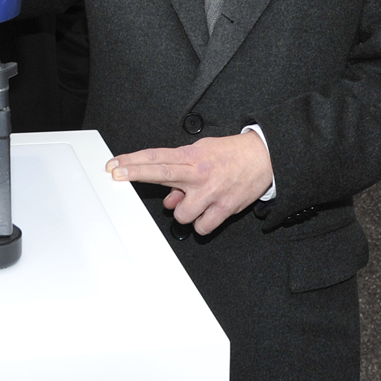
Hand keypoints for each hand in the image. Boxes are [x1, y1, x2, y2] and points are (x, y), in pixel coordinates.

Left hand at [107, 133, 273, 235]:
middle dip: (135, 174)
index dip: (133, 161)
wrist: (264, 157)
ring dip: (184, 211)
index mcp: (191, 157)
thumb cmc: (231, 154)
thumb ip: (181, 174)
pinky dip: (202, 223)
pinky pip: (202, 226)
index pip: (156, 157)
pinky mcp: (225, 207)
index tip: (116, 164)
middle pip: (160, 173)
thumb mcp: (203, 154)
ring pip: (181, 213)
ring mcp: (211, 191)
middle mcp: (198, 173)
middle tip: (117, 175)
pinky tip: (209, 212)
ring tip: (197, 201)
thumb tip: (168, 198)